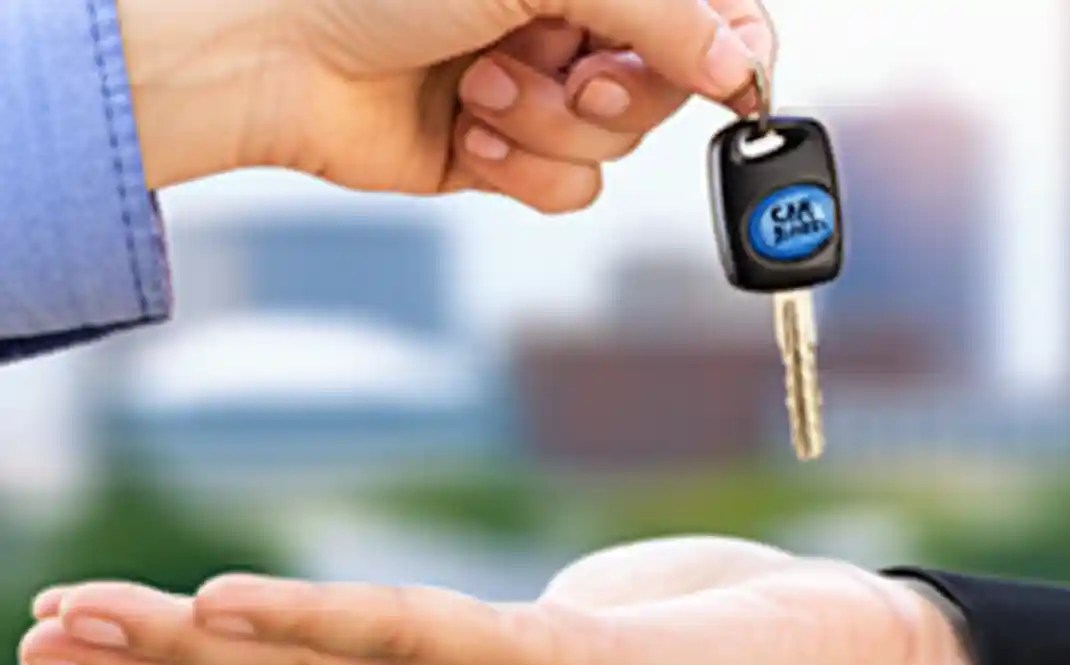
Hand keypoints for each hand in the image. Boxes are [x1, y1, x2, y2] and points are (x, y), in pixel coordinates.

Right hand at [21, 537, 978, 664]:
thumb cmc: (729, 654)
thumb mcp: (585, 642)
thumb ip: (499, 648)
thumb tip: (423, 631)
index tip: (105, 633)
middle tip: (47, 627)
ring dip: (209, 654)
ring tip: (93, 618)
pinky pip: (455, 651)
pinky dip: (342, 630)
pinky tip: (240, 605)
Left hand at [121, 0, 774, 211]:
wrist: (276, 54)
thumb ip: (659, 13)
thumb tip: (741, 69)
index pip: (712, 12)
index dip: (733, 49)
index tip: (732, 82)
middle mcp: (576, 24)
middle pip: (671, 90)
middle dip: (616, 91)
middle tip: (571, 73)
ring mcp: (544, 92)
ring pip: (617, 147)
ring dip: (549, 127)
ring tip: (481, 86)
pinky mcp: (508, 156)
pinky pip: (569, 190)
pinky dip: (521, 170)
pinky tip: (467, 133)